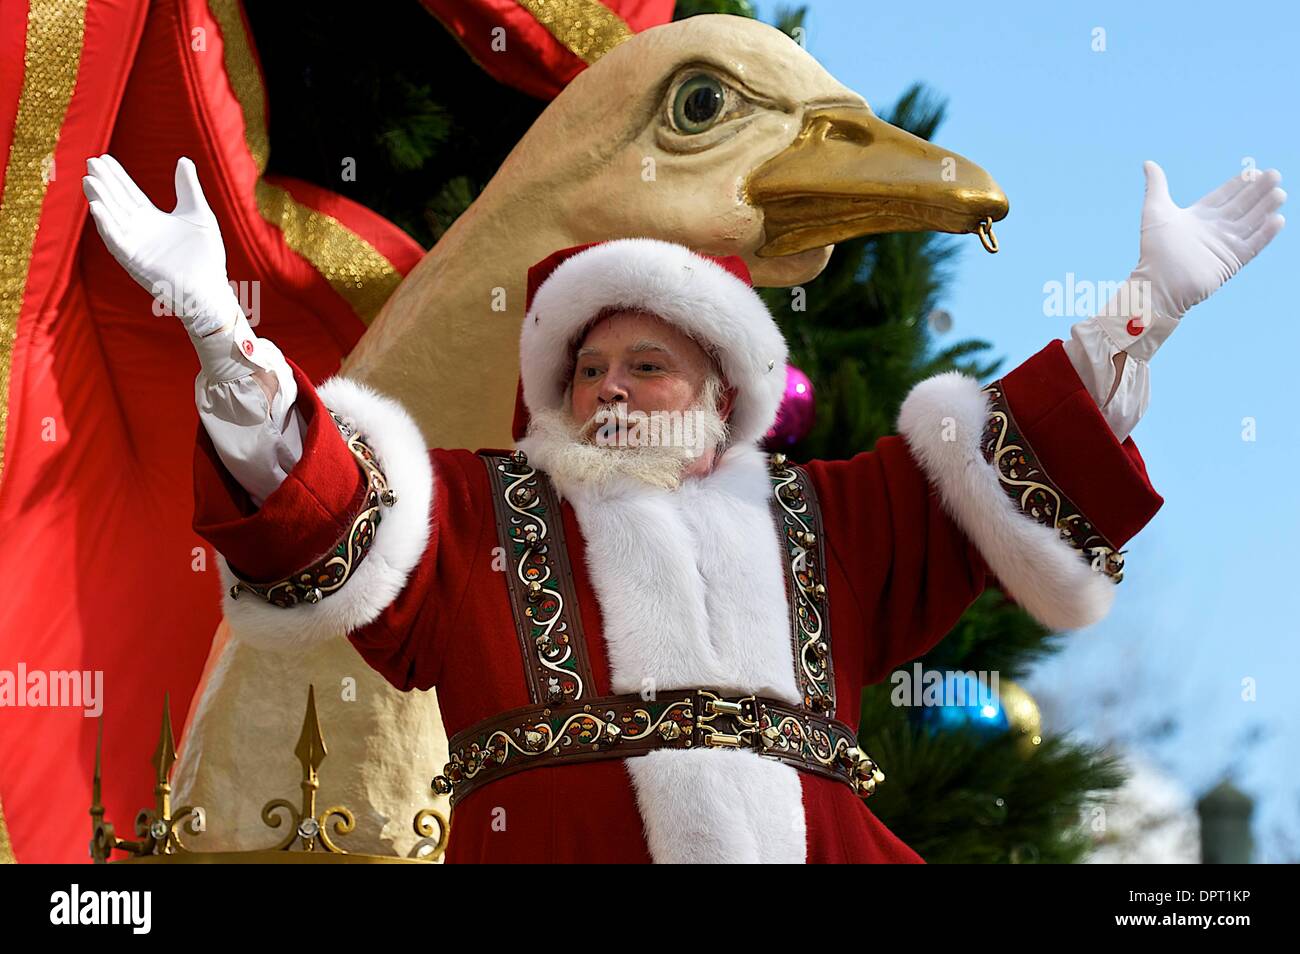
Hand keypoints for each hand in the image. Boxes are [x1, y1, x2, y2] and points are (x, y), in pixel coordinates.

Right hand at [83, 154, 242, 336]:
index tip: (104, 157)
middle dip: (104, 183)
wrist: (210, 288)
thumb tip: (183, 159)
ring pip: (112, 219)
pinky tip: (97, 208)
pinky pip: (116, 241)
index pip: (129, 193)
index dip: (117, 176)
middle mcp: (139, 231)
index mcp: (152, 219)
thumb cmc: (206, 255)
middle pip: (117, 202)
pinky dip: (106, 225)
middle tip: (91, 162)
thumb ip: (188, 188)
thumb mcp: (198, 213)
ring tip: (89, 180)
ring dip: (99, 200)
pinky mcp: (133, 261)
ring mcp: (134, 246)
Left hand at [1135, 160, 1284, 318]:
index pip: (1224, 195)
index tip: (1254, 169)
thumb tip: (1148, 163)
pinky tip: (1277, 219)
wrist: (1158, 283)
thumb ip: (1157, 186)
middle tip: (1274, 175)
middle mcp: (1213, 229)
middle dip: (1258, 191)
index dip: (1239, 183)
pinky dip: (1265, 234)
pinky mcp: (1231, 261)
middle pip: (1242, 205)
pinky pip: (1253, 245)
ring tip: (1280, 192)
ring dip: (1266, 208)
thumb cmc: (1154, 250)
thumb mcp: (1155, 211)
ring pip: (1251, 222)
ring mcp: (1224, 245)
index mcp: (1198, 217)